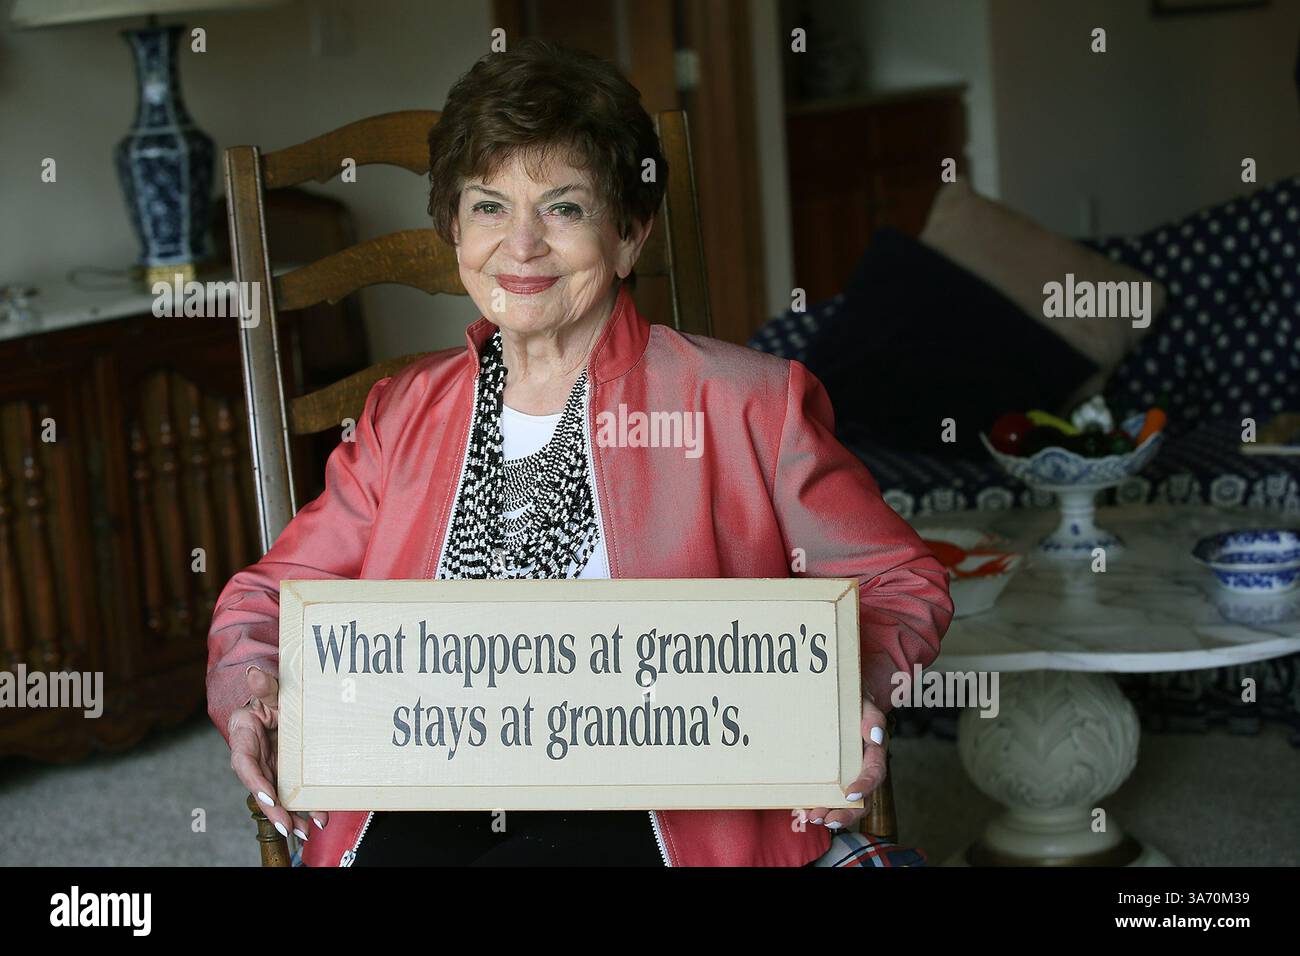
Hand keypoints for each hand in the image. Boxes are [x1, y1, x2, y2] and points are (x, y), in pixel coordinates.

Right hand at [227, 664, 327, 842]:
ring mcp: (268, 764)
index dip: (255, 782)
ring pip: (275, 795)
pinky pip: (290, 791)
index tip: (269, 799)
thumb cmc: (274, 693)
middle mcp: (253, 754)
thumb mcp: (273, 689)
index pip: (244, 763)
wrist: (282, 699)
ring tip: (305, 831)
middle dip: (274, 810)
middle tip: (290, 827)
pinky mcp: (283, 771)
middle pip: (260, 787)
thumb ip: (266, 686)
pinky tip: (316, 818)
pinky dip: (302, 806)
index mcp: (244, 732)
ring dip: (289, 815)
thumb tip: (253, 674)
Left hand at [799, 696, 886, 832]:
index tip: (850, 796)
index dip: (865, 787)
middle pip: (862, 799)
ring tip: (812, 817)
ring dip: (830, 814)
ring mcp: (846, 775)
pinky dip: (816, 804)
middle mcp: (861, 769)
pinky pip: (827, 795)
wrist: (840, 700)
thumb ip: (872, 717)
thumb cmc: (853, 702)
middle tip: (828, 819)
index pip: (875, 774)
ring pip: (844, 804)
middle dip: (846, 813)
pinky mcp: (830, 777)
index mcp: (873, 753)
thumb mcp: (863, 704)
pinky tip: (802, 809)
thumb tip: (874, 736)